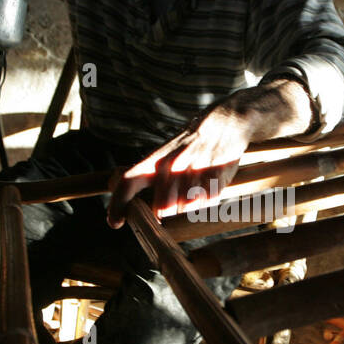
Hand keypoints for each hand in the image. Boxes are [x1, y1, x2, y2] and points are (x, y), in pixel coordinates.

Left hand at [106, 79, 314, 228]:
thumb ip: (154, 176)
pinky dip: (208, 199)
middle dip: (165, 211)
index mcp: (157, 159)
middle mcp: (172, 163)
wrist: (228, 120)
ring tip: (195, 190)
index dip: (118, 204)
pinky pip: (208, 200)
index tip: (115, 223)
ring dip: (188, 205)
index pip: (129, 181)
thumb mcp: (169, 153)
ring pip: (185, 206)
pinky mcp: (217, 172)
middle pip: (162, 205)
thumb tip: (146, 205)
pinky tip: (211, 187)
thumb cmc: (194, 143)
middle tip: (171, 208)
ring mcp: (194, 169)